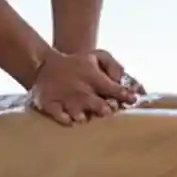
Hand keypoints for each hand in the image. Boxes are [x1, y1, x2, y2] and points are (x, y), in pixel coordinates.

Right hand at [28, 49, 142, 125]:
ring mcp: (65, 99)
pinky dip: (67, 120)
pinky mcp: (50, 105)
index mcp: (93, 77)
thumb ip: (113, 66)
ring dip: (86, 117)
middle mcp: (81, 90)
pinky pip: (61, 118)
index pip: (114, 90)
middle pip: (100, 107)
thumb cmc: (76, 64)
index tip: (131, 101)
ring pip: (80, 116)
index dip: (125, 97)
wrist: (45, 65)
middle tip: (107, 110)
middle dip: (106, 110)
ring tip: (86, 116)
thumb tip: (122, 80)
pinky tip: (71, 119)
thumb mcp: (96, 56)